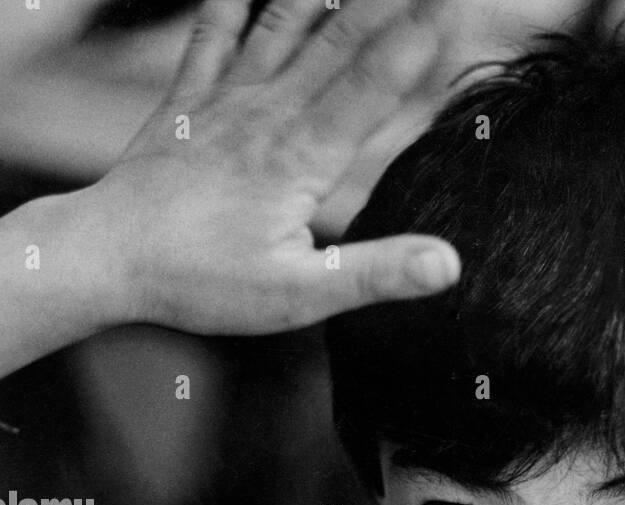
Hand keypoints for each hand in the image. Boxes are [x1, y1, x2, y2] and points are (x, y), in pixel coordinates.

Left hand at [84, 0, 461, 336]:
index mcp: (303, 158)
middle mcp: (269, 113)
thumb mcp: (300, 293)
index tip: (454, 7)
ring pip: (284, 22)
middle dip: (388, 3)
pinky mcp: (189, 98)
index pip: (374, 85)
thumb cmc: (202, 281)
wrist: (107, 257)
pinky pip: (214, 29)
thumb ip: (375, 273)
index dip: (420, 41)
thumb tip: (448, 262)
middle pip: (340, 40)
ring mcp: (226, 99)